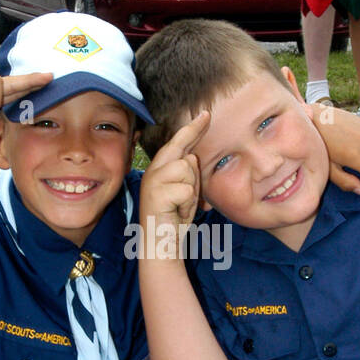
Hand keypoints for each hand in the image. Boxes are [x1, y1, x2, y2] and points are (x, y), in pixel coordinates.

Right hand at [140, 111, 210, 244]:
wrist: (161, 244)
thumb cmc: (174, 219)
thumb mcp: (185, 192)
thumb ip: (188, 173)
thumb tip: (192, 156)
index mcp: (160, 168)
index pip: (180, 143)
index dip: (193, 128)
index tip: (207, 114)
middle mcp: (154, 170)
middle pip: (187, 157)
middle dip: (194, 180)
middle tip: (184, 202)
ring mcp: (153, 181)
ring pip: (187, 171)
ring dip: (191, 193)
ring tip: (180, 207)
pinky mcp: (156, 194)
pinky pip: (186, 190)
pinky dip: (188, 204)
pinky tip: (177, 213)